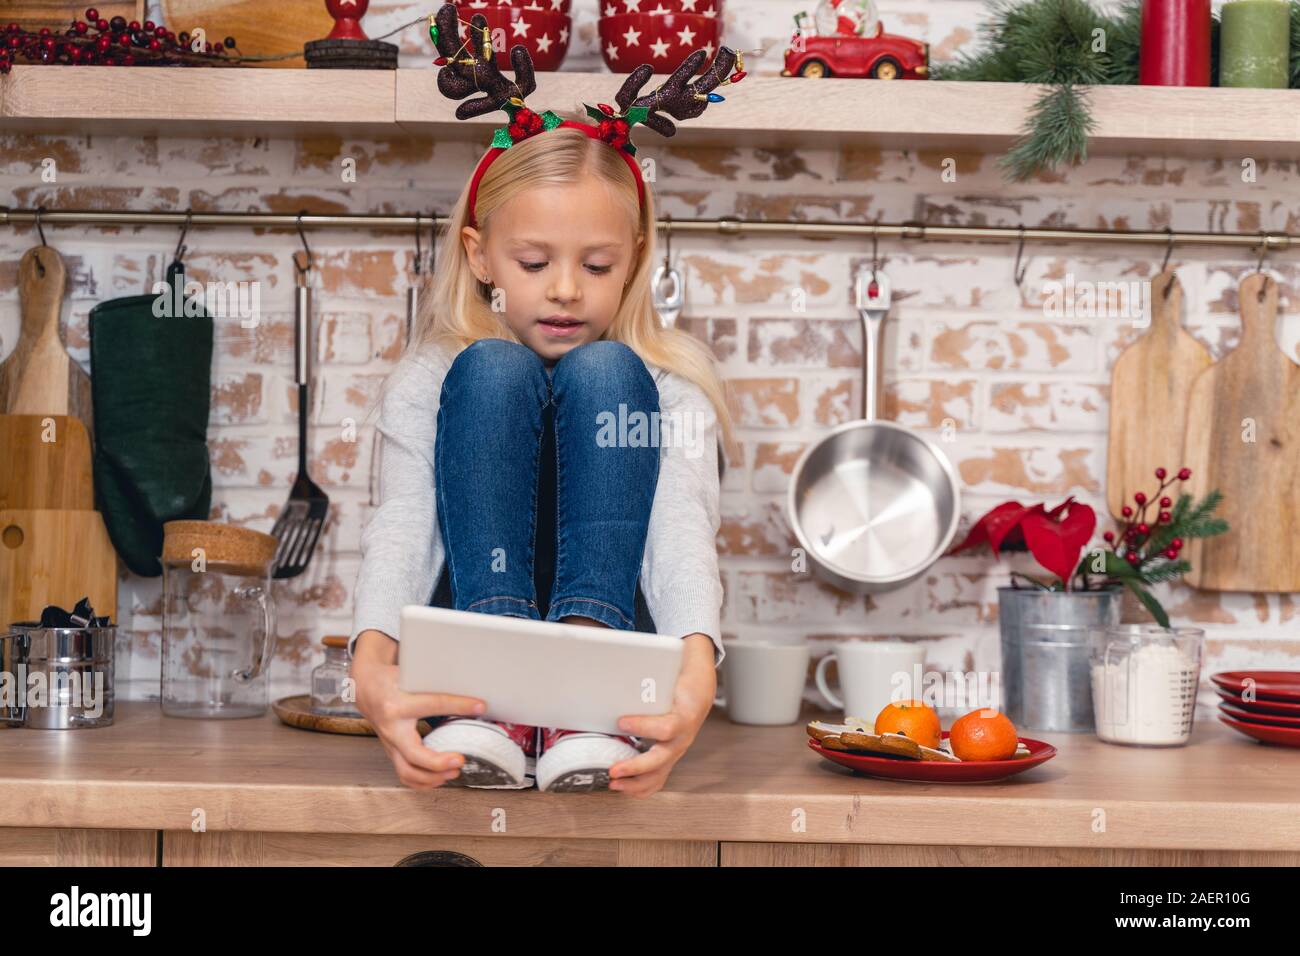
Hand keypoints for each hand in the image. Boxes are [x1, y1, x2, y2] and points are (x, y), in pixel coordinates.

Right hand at [351, 629, 486, 790]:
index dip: (459, 705)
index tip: (480, 706)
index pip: (433, 704)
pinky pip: (405, 774)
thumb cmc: (391, 680)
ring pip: (408, 771)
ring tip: (454, 771)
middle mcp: (392, 726)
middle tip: (460, 759)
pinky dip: (423, 782)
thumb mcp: (411, 675)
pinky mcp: (391, 752)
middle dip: (438, 762)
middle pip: (413, 753)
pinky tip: (440, 778)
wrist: (366, 688)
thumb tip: (466, 685)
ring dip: (433, 777)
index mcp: (398, 703)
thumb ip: (435, 682)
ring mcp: (389, 743)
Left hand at [607, 633, 716, 796]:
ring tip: (613, 783)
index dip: (644, 726)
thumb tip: (612, 653)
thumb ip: (646, 670)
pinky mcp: (669, 757)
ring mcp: (676, 750)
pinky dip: (640, 788)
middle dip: (635, 766)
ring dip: (635, 783)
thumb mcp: (669, 670)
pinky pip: (657, 780)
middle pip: (661, 759)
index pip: (667, 727)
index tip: (621, 721)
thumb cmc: (680, 681)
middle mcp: (682, 737)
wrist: (700, 690)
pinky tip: (623, 788)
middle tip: (612, 769)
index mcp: (684, 715)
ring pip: (659, 774)